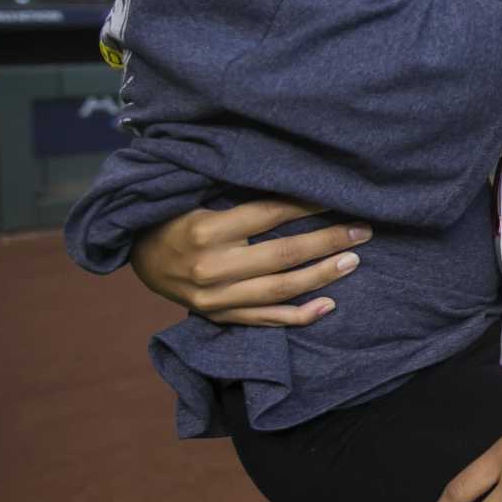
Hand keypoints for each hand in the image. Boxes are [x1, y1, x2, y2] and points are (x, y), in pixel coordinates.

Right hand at [131, 200, 368, 325]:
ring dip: (322, 276)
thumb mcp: (197, 199)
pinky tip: (329, 305)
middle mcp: (213, 267)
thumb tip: (293, 182)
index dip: (307, 204)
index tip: (337, 196)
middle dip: (327, 241)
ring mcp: (216, 298)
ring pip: (280, 290)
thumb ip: (238, 195)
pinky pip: (265, 320)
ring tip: (353, 261)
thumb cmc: (174, 218)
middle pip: (283, 254)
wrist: (138, 257)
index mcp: (206, 230)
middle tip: (362, 231)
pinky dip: (299, 316)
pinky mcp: (219, 316)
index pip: (268, 214)